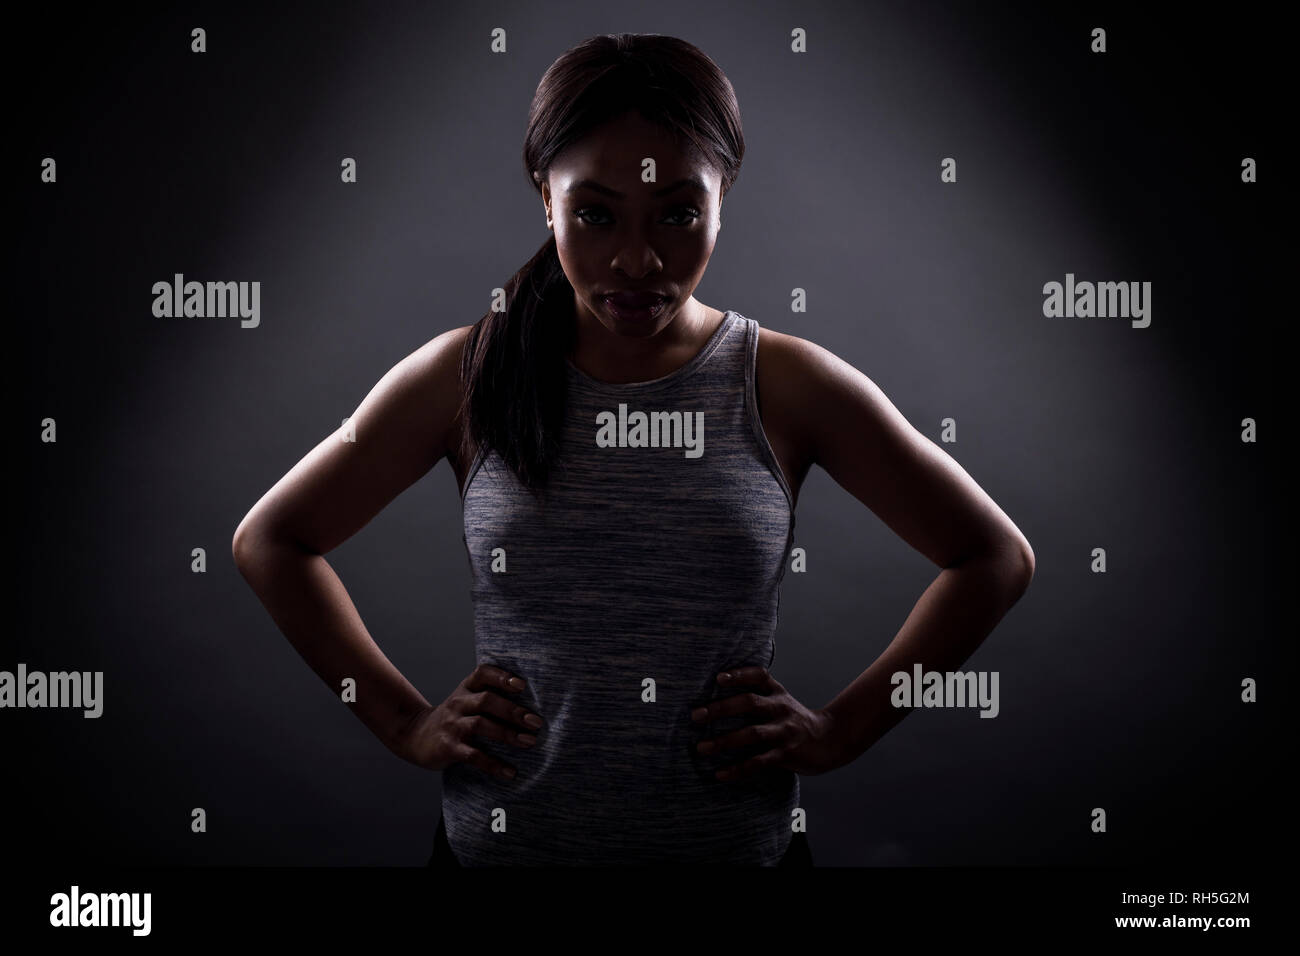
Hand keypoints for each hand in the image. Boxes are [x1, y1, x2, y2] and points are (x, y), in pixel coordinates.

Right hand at [394, 663, 543, 779]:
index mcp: (466, 688)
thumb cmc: (453, 717)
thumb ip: (491, 696)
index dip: (502, 677)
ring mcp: (453, 725)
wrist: (415, 735)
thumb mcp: (466, 700)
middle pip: (487, 700)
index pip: (483, 673)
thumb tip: (533, 706)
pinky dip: (493, 764)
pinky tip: (510, 772)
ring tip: (529, 742)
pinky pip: (473, 755)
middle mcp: (459, 703)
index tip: (521, 685)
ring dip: (507, 734)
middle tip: (536, 722)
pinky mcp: (448, 748)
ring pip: (480, 725)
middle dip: (513, 711)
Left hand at [691, 666, 840, 780]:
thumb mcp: (781, 700)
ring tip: (702, 748)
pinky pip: (759, 762)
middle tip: (696, 715)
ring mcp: (784, 731)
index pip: (758, 676)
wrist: (831, 740)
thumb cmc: (794, 720)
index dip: (739, 674)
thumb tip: (715, 694)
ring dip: (724, 741)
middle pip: (750, 703)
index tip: (718, 678)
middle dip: (721, 708)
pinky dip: (738, 769)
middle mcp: (780, 708)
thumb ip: (757, 696)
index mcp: (777, 693)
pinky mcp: (787, 754)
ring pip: (752, 734)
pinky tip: (721, 774)